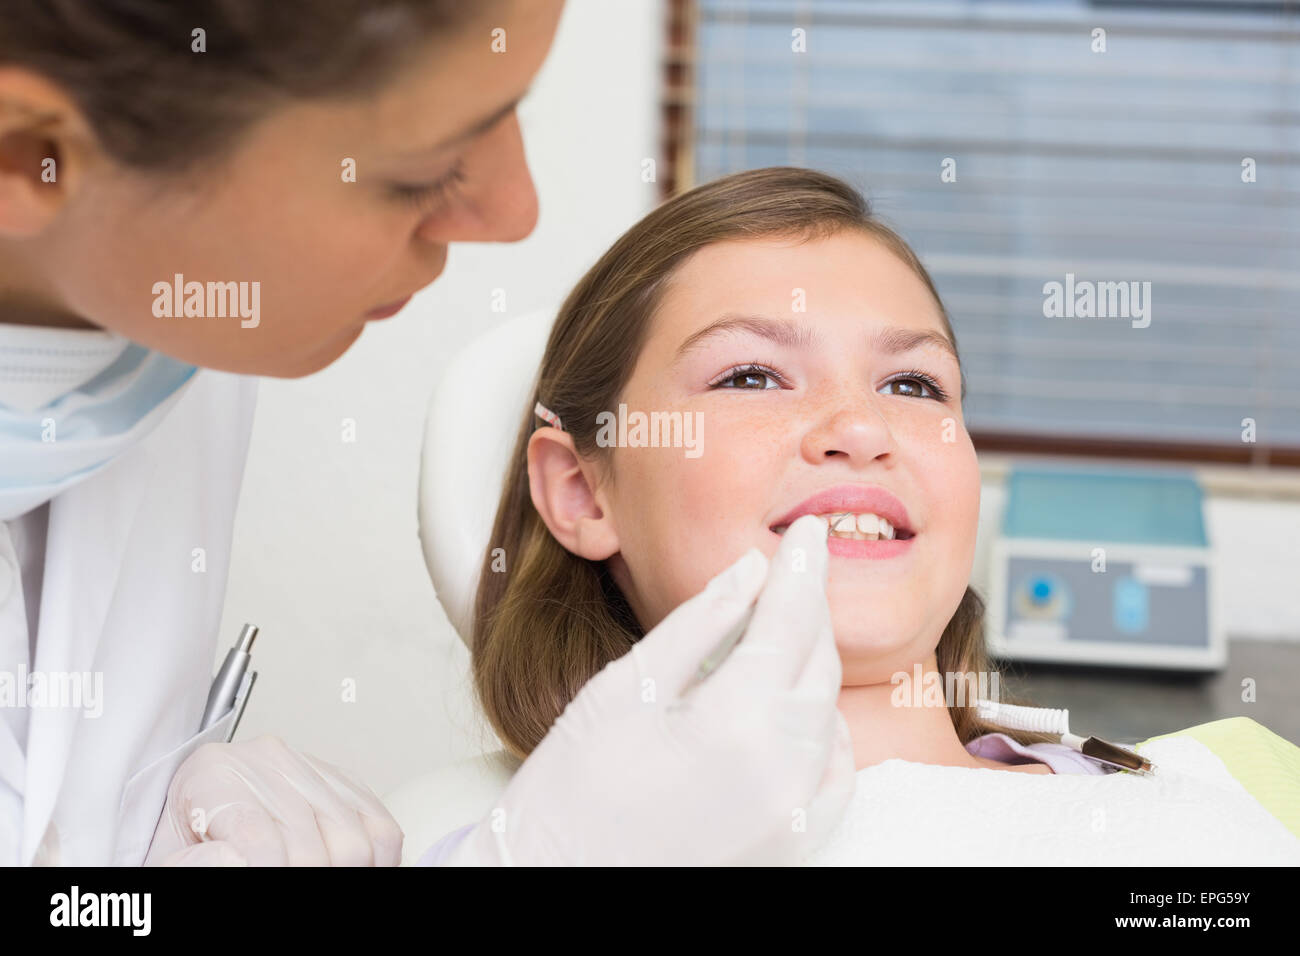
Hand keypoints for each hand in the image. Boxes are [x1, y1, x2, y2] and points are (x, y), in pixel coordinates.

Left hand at [145, 735, 402, 865]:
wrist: (191, 824)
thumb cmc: (183, 845)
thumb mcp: (166, 857)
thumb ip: (188, 863)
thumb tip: (234, 860)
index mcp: (213, 773)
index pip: (259, 839)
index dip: (273, 875)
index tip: (273, 888)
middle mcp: (265, 761)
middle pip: (313, 845)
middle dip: (310, 878)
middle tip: (296, 892)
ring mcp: (310, 767)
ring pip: (355, 840)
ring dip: (345, 873)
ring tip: (320, 882)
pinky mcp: (343, 782)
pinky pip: (381, 826)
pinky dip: (379, 862)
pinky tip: (354, 871)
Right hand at [447, 514, 852, 864]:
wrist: (554, 883)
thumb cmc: (569, 793)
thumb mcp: (624, 688)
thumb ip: (698, 623)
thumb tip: (749, 572)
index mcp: (735, 724)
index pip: (789, 622)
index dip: (801, 568)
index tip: (810, 531)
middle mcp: (780, 773)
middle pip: (817, 663)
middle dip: (806, 609)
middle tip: (788, 571)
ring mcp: (792, 816)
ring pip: (828, 712)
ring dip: (809, 664)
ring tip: (775, 631)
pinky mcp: (791, 844)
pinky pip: (832, 772)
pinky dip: (820, 728)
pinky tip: (786, 704)